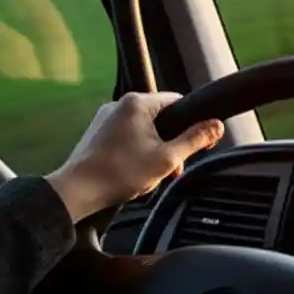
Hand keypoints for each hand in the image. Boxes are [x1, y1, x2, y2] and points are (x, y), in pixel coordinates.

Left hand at [45, 92, 222, 221]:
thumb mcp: (167, 158)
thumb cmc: (120, 173)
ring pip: (144, 129)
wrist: (77, 191)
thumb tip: (216, 125)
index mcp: (138, 103)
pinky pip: (127, 136)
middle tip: (171, 167)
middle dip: (170, 142)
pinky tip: (133, 171)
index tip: (195, 145)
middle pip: (161, 118)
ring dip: (153, 149)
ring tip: (149, 172)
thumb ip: (195, 139)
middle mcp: (120, 104)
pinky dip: (135, 151)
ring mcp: (106, 118)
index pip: (178, 102)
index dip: (192, 124)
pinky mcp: (97, 132)